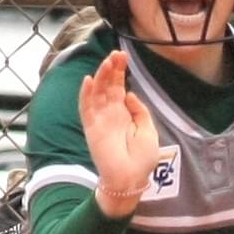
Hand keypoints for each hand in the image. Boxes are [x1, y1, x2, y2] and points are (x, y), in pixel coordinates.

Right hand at [77, 51, 161, 210]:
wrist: (130, 179)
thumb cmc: (141, 159)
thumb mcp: (148, 131)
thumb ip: (140, 111)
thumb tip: (130, 94)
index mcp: (124, 113)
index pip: (119, 87)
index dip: (120, 72)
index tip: (123, 56)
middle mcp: (110, 113)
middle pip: (108, 86)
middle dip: (111, 69)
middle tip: (116, 53)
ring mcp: (100, 119)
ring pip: (97, 93)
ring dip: (100, 77)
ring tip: (107, 62)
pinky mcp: (92, 128)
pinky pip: (86, 108)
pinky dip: (86, 95)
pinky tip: (88, 81)